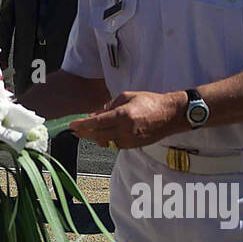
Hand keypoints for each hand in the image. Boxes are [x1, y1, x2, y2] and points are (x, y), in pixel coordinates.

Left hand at [68, 90, 185, 148]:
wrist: (170, 115)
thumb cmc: (150, 102)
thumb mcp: (127, 96)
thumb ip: (109, 105)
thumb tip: (96, 114)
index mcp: (123, 116)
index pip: (96, 123)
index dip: (82, 125)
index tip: (72, 125)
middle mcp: (125, 130)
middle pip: (97, 135)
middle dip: (84, 134)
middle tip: (75, 131)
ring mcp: (130, 140)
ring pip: (105, 142)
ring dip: (95, 137)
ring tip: (88, 131)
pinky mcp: (134, 146)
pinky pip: (115, 144)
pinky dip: (107, 139)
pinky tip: (103, 134)